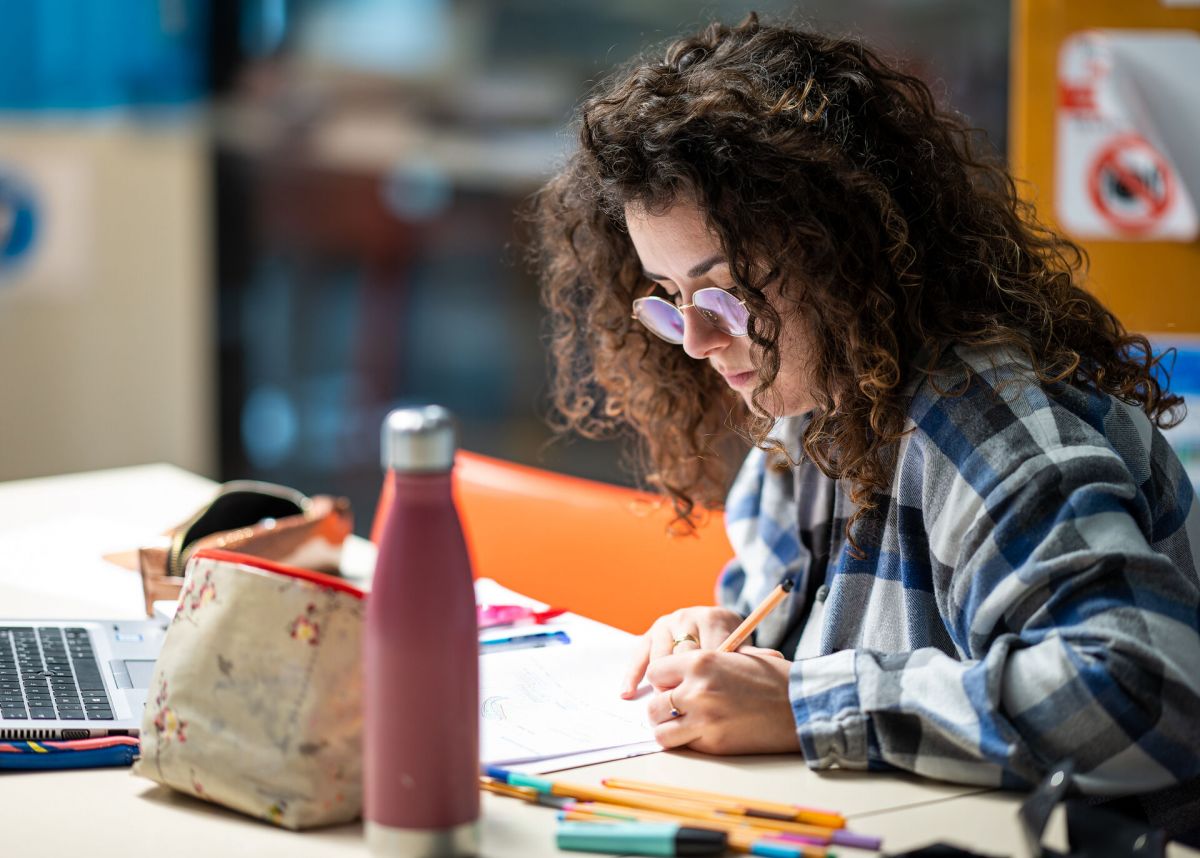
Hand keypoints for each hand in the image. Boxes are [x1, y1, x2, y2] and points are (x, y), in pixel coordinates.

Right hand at [620, 606, 745, 698]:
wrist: (714, 624)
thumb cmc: (731, 643)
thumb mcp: (742, 648)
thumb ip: (752, 656)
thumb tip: (775, 658)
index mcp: (712, 618)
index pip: (705, 653)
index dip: (705, 681)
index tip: (706, 702)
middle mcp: (685, 617)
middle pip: (679, 657)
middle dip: (681, 685)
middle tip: (684, 709)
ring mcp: (665, 624)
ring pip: (658, 660)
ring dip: (660, 684)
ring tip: (665, 705)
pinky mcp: (648, 634)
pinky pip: (638, 656)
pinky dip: (633, 675)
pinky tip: (628, 693)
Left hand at [646, 650, 800, 754]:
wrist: (801, 705)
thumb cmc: (772, 678)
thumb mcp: (735, 656)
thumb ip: (703, 664)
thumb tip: (677, 672)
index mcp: (701, 662)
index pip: (656, 671)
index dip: (662, 679)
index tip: (671, 684)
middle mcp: (697, 690)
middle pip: (653, 704)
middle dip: (660, 707)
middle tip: (673, 708)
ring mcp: (703, 720)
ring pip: (660, 731)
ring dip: (667, 729)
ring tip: (679, 726)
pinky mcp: (714, 744)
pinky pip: (683, 746)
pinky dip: (685, 742)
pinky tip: (698, 735)